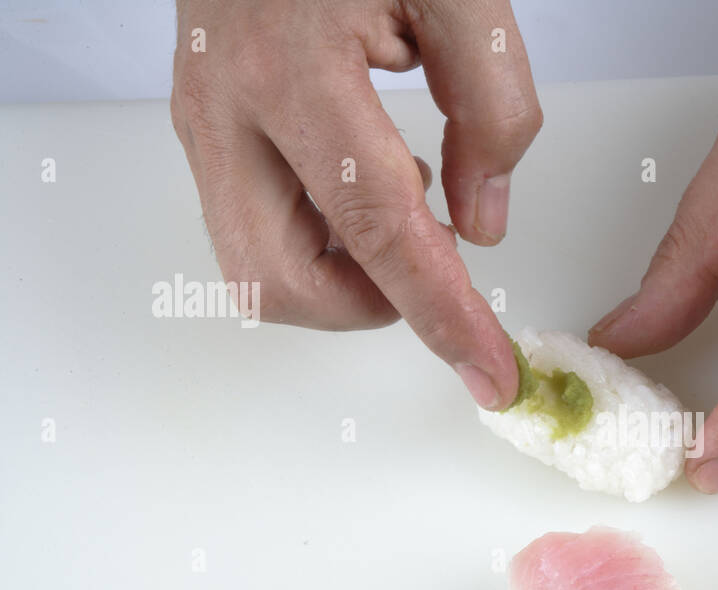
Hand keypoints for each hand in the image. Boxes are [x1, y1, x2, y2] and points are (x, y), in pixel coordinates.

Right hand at [170, 0, 542, 408]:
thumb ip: (493, 108)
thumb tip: (480, 226)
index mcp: (294, 68)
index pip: (379, 230)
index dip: (441, 314)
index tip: (490, 371)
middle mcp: (226, 109)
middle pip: (283, 284)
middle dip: (372, 308)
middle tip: (438, 272)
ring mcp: (201, 123)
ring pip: (257, 271)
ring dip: (342, 277)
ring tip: (402, 206)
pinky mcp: (201, 129)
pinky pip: (253, 230)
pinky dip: (318, 242)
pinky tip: (364, 185)